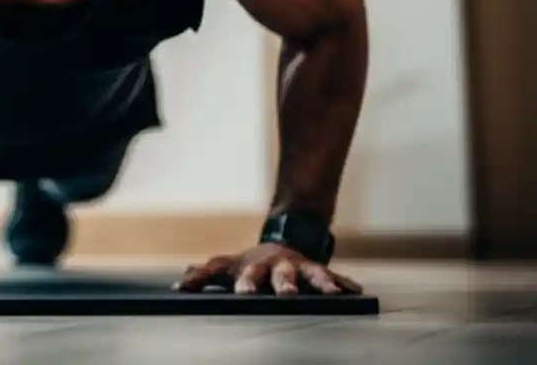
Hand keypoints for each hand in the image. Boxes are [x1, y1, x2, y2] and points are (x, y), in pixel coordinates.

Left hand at [171, 242, 362, 295]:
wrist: (281, 242)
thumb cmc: (249, 264)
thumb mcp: (226, 266)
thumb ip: (203, 275)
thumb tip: (180, 286)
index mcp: (252, 266)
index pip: (244, 275)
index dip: (243, 283)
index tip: (242, 294)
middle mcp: (276, 265)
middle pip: (279, 274)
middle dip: (282, 283)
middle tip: (285, 294)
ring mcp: (299, 267)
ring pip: (310, 274)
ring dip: (319, 283)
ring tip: (328, 294)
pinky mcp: (318, 271)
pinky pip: (333, 276)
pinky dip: (343, 283)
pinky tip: (356, 291)